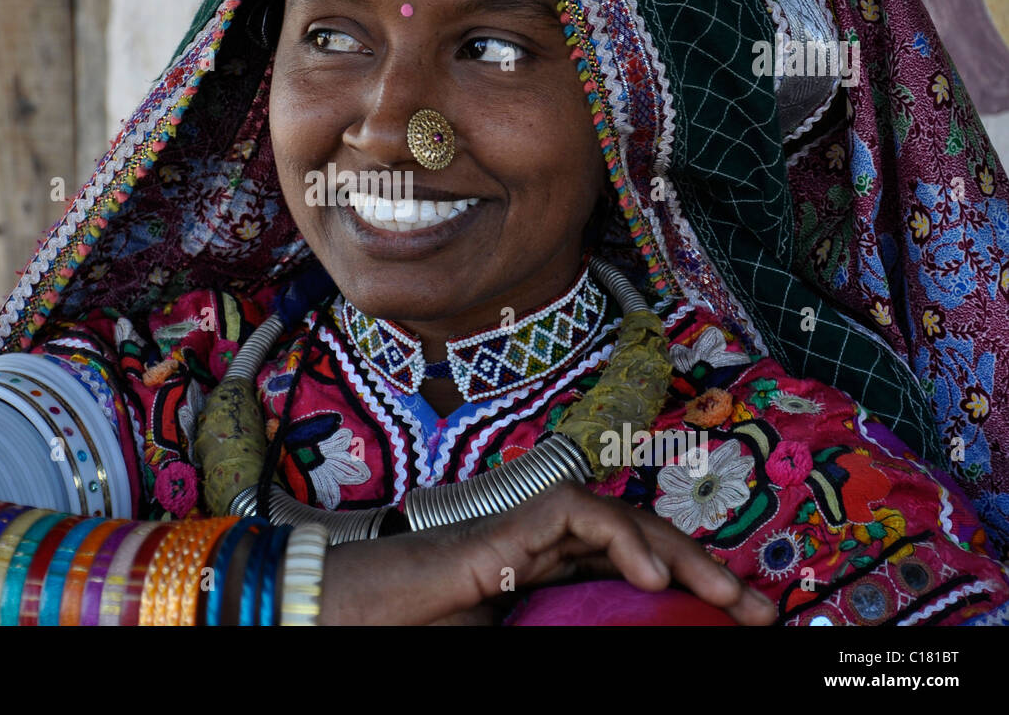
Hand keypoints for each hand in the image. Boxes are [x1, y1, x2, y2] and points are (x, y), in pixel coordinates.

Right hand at [438, 482, 776, 624]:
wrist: (397, 607)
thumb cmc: (454, 626)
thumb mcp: (540, 639)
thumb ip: (583, 634)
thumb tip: (638, 643)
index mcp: (571, 572)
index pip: (649, 570)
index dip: (699, 590)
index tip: (746, 620)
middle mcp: (568, 543)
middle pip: (654, 542)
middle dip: (710, 572)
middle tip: (760, 612)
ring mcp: (550, 523)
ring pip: (633, 522)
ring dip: (687, 557)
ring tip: (729, 597)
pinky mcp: (532, 514)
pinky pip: (590, 517)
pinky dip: (627, 542)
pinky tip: (654, 578)